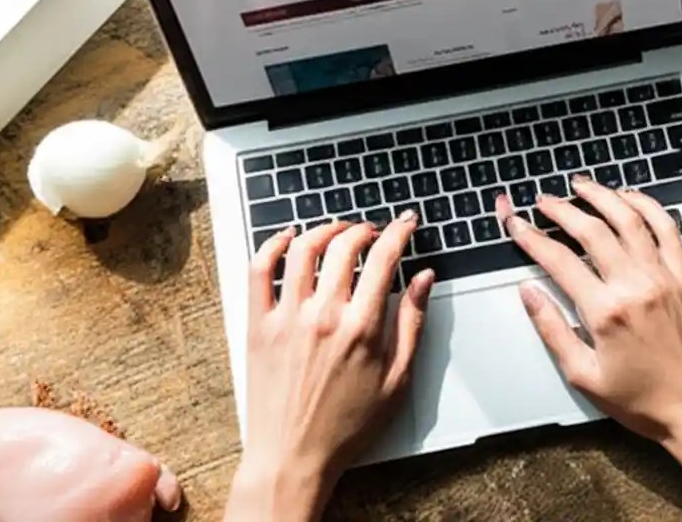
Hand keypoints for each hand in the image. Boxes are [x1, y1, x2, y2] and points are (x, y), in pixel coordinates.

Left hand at [225, 212, 433, 521]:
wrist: (292, 457)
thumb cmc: (346, 427)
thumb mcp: (397, 381)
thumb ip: (412, 323)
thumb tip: (424, 279)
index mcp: (361, 329)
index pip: (384, 259)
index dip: (399, 232)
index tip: (405, 223)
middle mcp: (323, 316)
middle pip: (345, 245)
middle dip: (365, 228)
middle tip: (373, 231)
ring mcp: (286, 318)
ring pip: (303, 249)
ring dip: (324, 229)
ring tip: (337, 231)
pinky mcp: (258, 325)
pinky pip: (259, 270)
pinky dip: (273, 244)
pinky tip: (288, 239)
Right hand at [503, 177, 681, 520]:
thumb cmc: (643, 400)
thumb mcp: (583, 375)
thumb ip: (552, 329)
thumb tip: (528, 292)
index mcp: (605, 312)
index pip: (558, 260)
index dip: (530, 236)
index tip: (514, 222)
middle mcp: (635, 286)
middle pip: (590, 230)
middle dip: (560, 209)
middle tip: (543, 200)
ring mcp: (664, 277)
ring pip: (628, 218)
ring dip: (601, 196)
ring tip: (580, 185)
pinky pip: (666, 228)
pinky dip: (646, 206)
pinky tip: (628, 197)